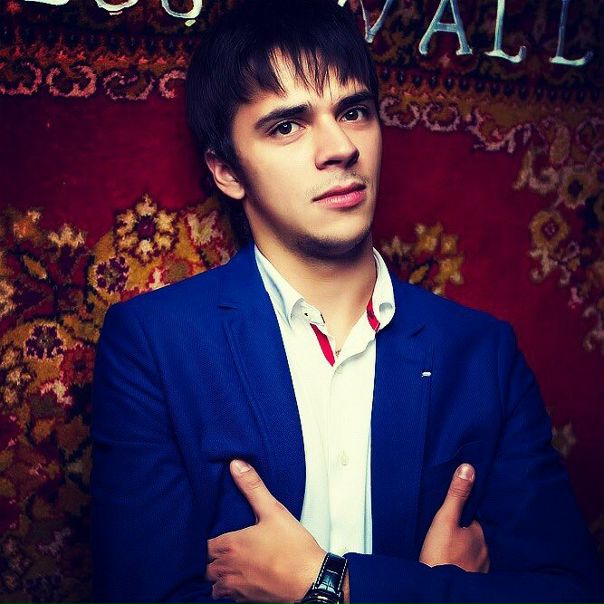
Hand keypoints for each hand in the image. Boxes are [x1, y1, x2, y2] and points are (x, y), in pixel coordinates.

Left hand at [206, 460, 325, 601]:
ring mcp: (237, 588)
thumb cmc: (293, 548)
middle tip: (221, 550)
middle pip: (206, 568)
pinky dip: (231, 590)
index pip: (204, 547)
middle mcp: (228, 569)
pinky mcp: (248, 601)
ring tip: (229, 566)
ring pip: (215, 586)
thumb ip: (253, 487)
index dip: (207, 541)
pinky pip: (229, 598)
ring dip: (219, 577)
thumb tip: (236, 465)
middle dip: (211, 560)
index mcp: (230, 546)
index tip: (215, 536)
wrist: (311, 581)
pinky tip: (243, 580)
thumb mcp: (273, 510)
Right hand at [419, 463, 489, 572]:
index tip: (459, 509)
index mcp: (481, 534)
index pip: (476, 517)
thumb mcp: (445, 519)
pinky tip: (455, 559)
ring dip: (466, 546)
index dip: (468, 512)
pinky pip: (470, 564)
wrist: (437, 589)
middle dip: (467, 530)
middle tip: (454, 526)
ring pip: (474, 550)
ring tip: (454, 543)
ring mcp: (480, 567)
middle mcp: (486, 551)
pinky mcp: (472, 579)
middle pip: (475, 533)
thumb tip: (468, 468)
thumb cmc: (441, 554)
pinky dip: (464, 560)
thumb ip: (456, 495)